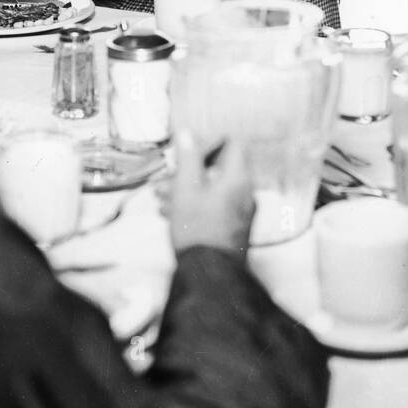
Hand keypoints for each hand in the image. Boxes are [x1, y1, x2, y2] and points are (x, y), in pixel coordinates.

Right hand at [167, 135, 255, 255]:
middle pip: (219, 169)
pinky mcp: (235, 229)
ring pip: (214, 190)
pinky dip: (196, 205)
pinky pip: (216, 207)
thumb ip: (188, 158)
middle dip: (190, 170)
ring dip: (188, 190)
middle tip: (167, 177)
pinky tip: (171, 213)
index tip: (189, 151)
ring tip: (161, 198)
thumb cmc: (197, 230)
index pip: (233, 143)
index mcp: (238, 178)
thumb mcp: (185, 189)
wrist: (209, 275)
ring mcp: (242, 212)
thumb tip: (187, 133)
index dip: (210, 142)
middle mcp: (246, 193)